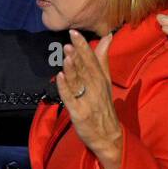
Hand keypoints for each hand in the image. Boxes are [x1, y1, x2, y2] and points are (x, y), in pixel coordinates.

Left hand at [57, 30, 122, 168]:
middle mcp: (95, 88)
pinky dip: (65, 88)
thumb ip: (102, 59)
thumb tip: (106, 37)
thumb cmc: (103, 105)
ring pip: (79, 82)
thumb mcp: (105, 81)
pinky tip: (60, 77)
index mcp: (101, 79)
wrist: (108, 135)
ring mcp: (87, 101)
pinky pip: (71, 99)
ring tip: (67, 55)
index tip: (75, 33)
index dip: (83, 46)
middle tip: (70, 42)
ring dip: (72, 69)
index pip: (92, 60)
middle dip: (78, 55)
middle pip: (85, 69)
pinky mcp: (79, 113)